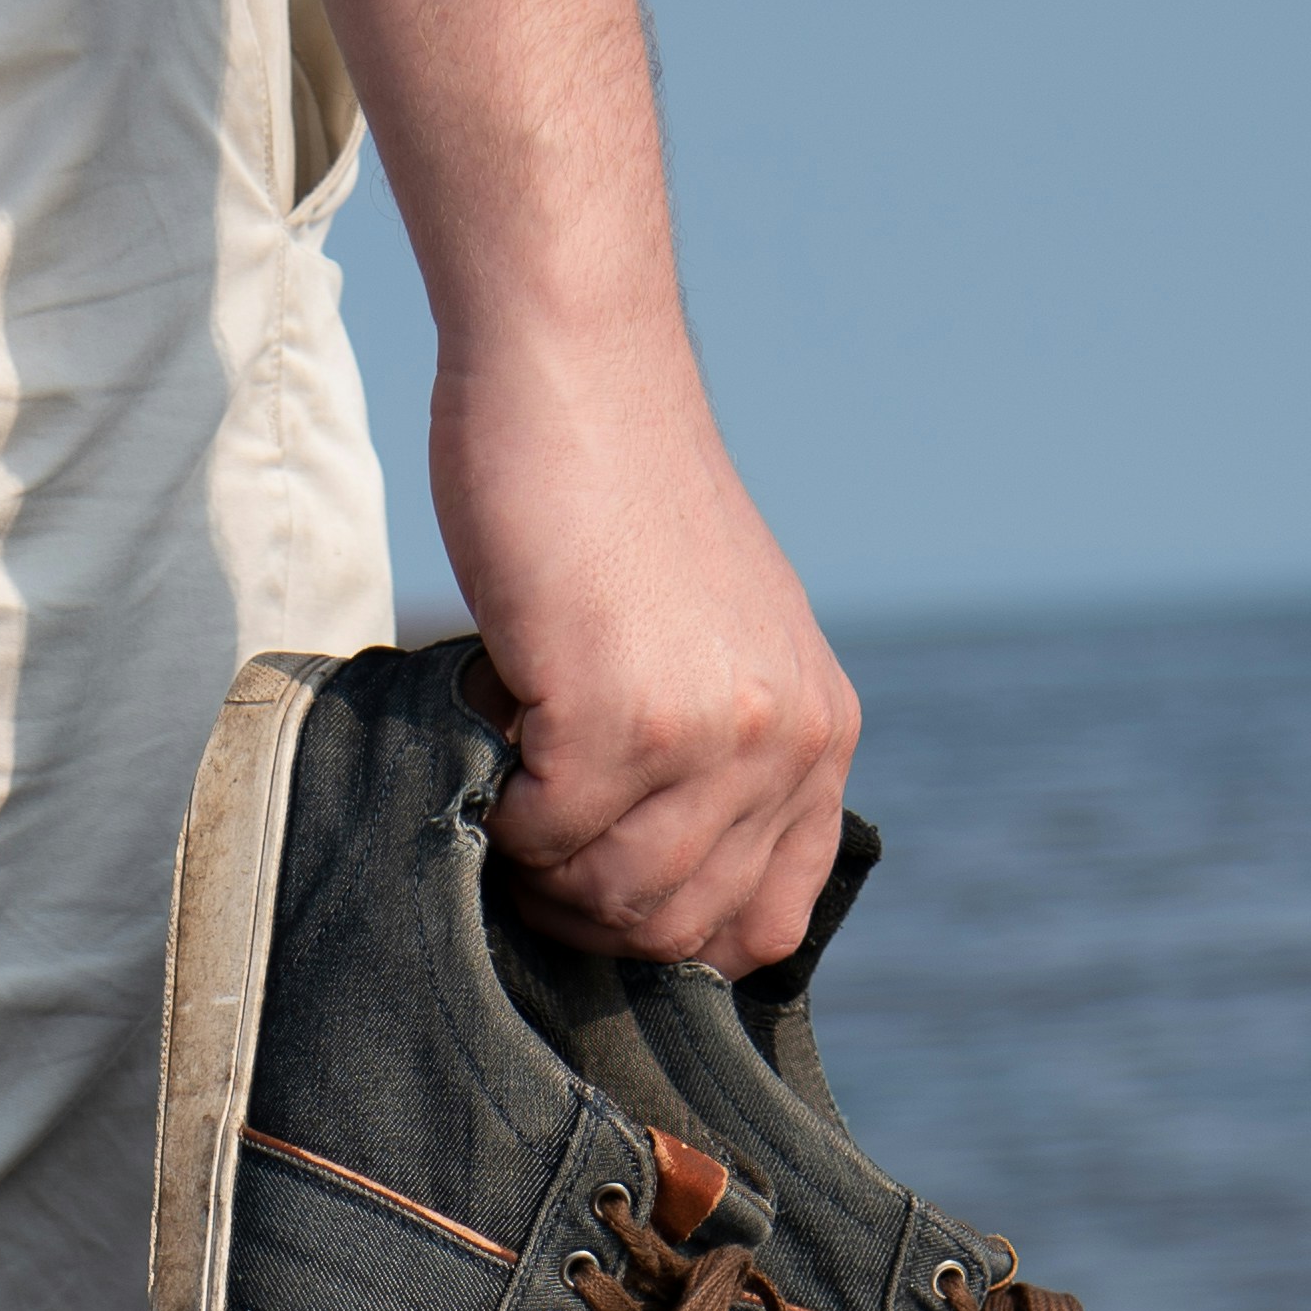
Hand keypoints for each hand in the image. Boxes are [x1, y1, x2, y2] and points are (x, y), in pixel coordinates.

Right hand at [310, 0, 850, 969]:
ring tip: (505, 775)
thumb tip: (641, 887)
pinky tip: (490, 732)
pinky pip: (546, 838)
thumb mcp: (713, 640)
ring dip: (535, 864)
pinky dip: (498, 813)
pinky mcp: (624, 713)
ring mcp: (714, 734)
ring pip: (609, 896)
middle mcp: (788, 742)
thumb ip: (714, 752)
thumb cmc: (615, 500)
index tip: (592, 892)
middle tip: (522, 829)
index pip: (765, 926)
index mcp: (820, 733)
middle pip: (675, 928)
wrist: (577, 371)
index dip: (668, 939)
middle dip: (582, 907)